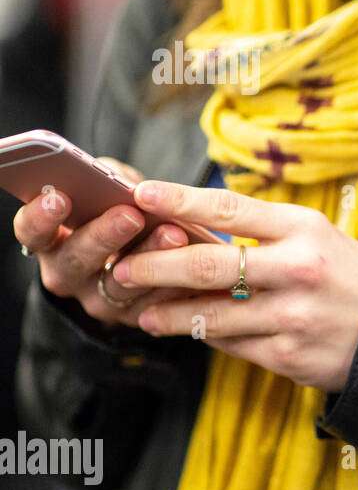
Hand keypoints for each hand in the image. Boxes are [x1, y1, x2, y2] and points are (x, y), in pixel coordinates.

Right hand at [12, 157, 196, 328]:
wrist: (148, 251)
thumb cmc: (122, 209)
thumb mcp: (110, 190)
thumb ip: (107, 180)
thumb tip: (113, 174)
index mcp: (51, 240)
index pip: (33, 232)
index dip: (42, 217)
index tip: (59, 197)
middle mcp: (67, 274)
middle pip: (77, 260)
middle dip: (104, 235)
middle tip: (130, 214)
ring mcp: (99, 299)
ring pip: (120, 285)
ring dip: (148, 258)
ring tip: (173, 233)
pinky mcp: (135, 316)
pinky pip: (154, 305)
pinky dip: (174, 283)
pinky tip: (192, 264)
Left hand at [110, 180, 357, 391]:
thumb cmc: (348, 276)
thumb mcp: (316, 238)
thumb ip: (261, 233)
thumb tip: (190, 230)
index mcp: (304, 230)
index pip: (229, 209)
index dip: (179, 201)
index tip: (140, 194)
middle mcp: (298, 269)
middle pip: (207, 264)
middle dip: (155, 266)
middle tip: (124, 268)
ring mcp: (292, 316)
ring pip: (210, 314)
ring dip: (169, 313)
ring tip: (145, 312)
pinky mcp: (288, 355)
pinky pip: (232, 345)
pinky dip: (208, 336)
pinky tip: (194, 331)